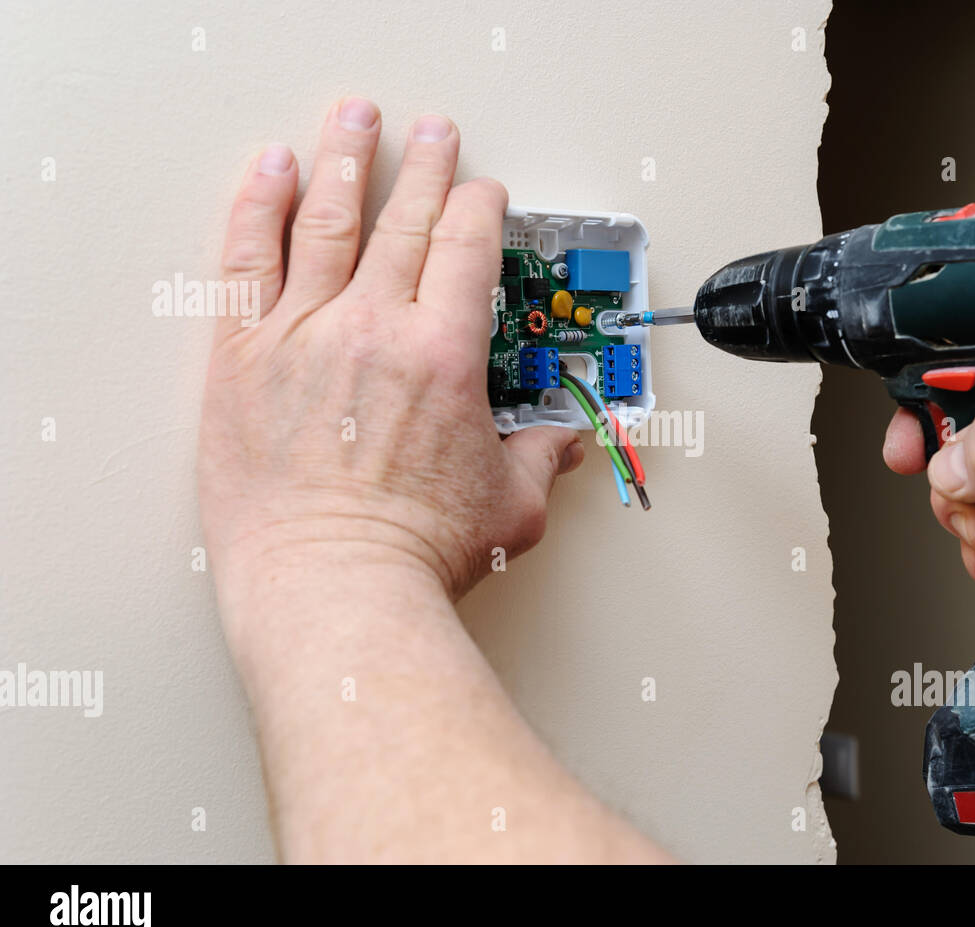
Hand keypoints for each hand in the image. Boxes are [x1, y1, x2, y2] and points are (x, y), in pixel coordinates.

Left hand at [199, 98, 582, 616]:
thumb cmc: (415, 554)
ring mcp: (302, 336)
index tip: (483, 194)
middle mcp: (374, 329)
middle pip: (405, 219)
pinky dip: (259, 207)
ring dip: (347, 159)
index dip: (481, 208)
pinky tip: (272, 171)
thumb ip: (540, 461)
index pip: (469, 248)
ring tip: (356, 119)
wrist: (332, 589)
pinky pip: (246, 261)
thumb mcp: (508, 506)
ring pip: (327, 220)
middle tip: (434, 134)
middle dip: (427, 167)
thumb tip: (563, 446)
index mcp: (444, 355)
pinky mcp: (241, 359)